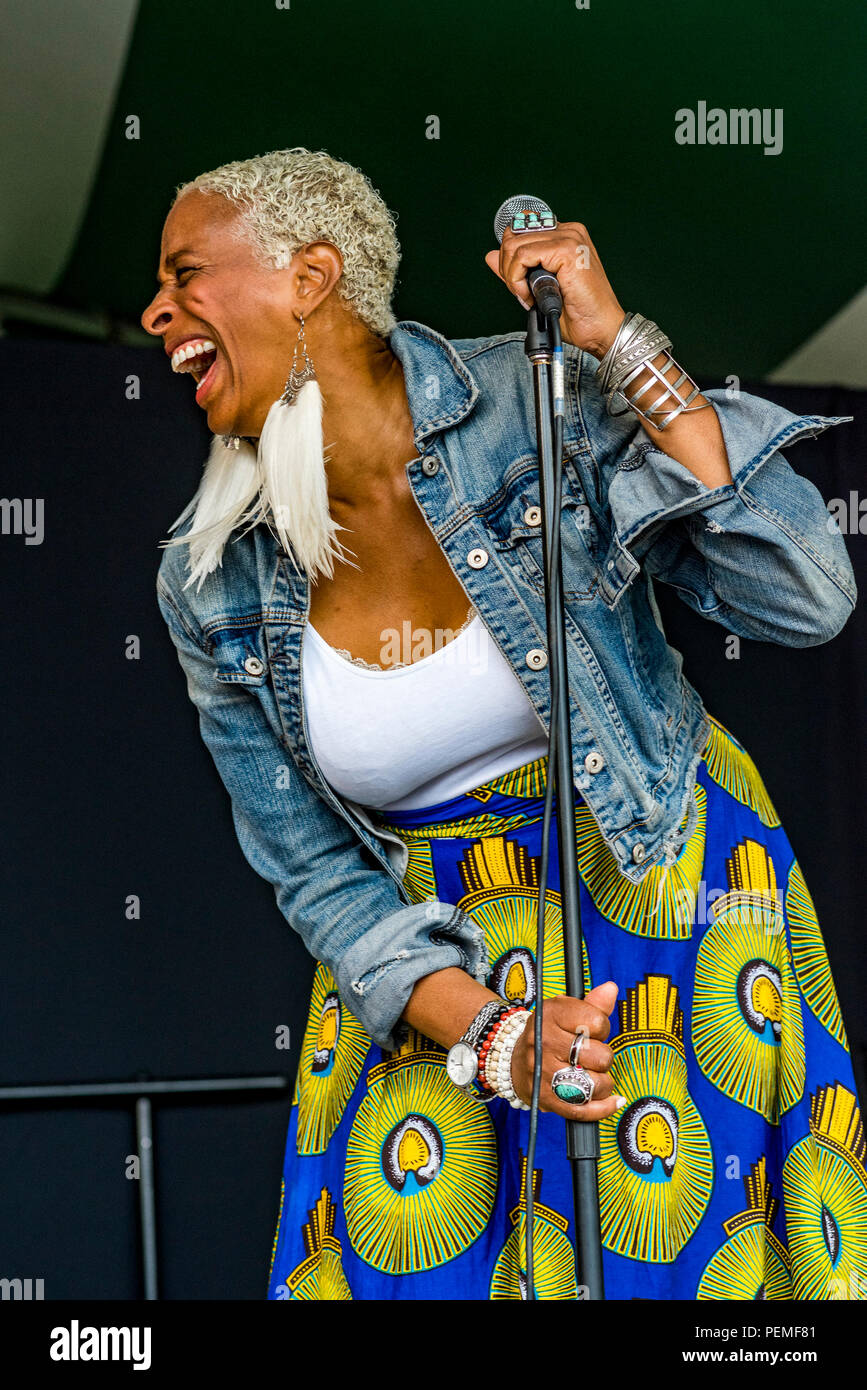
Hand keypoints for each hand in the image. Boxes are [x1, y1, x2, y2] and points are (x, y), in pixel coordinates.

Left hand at [485, 222, 624, 358]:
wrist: (600, 330)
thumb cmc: (578, 314)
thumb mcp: (537, 289)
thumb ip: (515, 270)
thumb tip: (491, 256)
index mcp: (564, 236)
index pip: (521, 230)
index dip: (510, 258)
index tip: (519, 284)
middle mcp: (568, 231)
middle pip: (514, 235)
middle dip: (507, 267)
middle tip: (521, 292)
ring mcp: (569, 237)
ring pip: (514, 245)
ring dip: (513, 276)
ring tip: (528, 296)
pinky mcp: (566, 249)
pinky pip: (522, 256)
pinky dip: (518, 279)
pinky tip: (531, 295)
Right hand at [510, 981, 622, 1120]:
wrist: (512, 1058)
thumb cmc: (547, 1032)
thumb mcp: (565, 1010)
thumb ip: (593, 1004)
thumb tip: (611, 989)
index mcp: (551, 1014)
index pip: (597, 1022)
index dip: (602, 1028)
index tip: (593, 1031)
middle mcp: (545, 1042)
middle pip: (600, 1055)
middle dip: (603, 1057)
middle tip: (590, 1055)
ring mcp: (544, 1072)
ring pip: (595, 1084)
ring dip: (603, 1083)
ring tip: (593, 1075)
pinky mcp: (546, 1098)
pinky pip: (582, 1109)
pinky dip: (602, 1108)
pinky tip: (612, 1101)